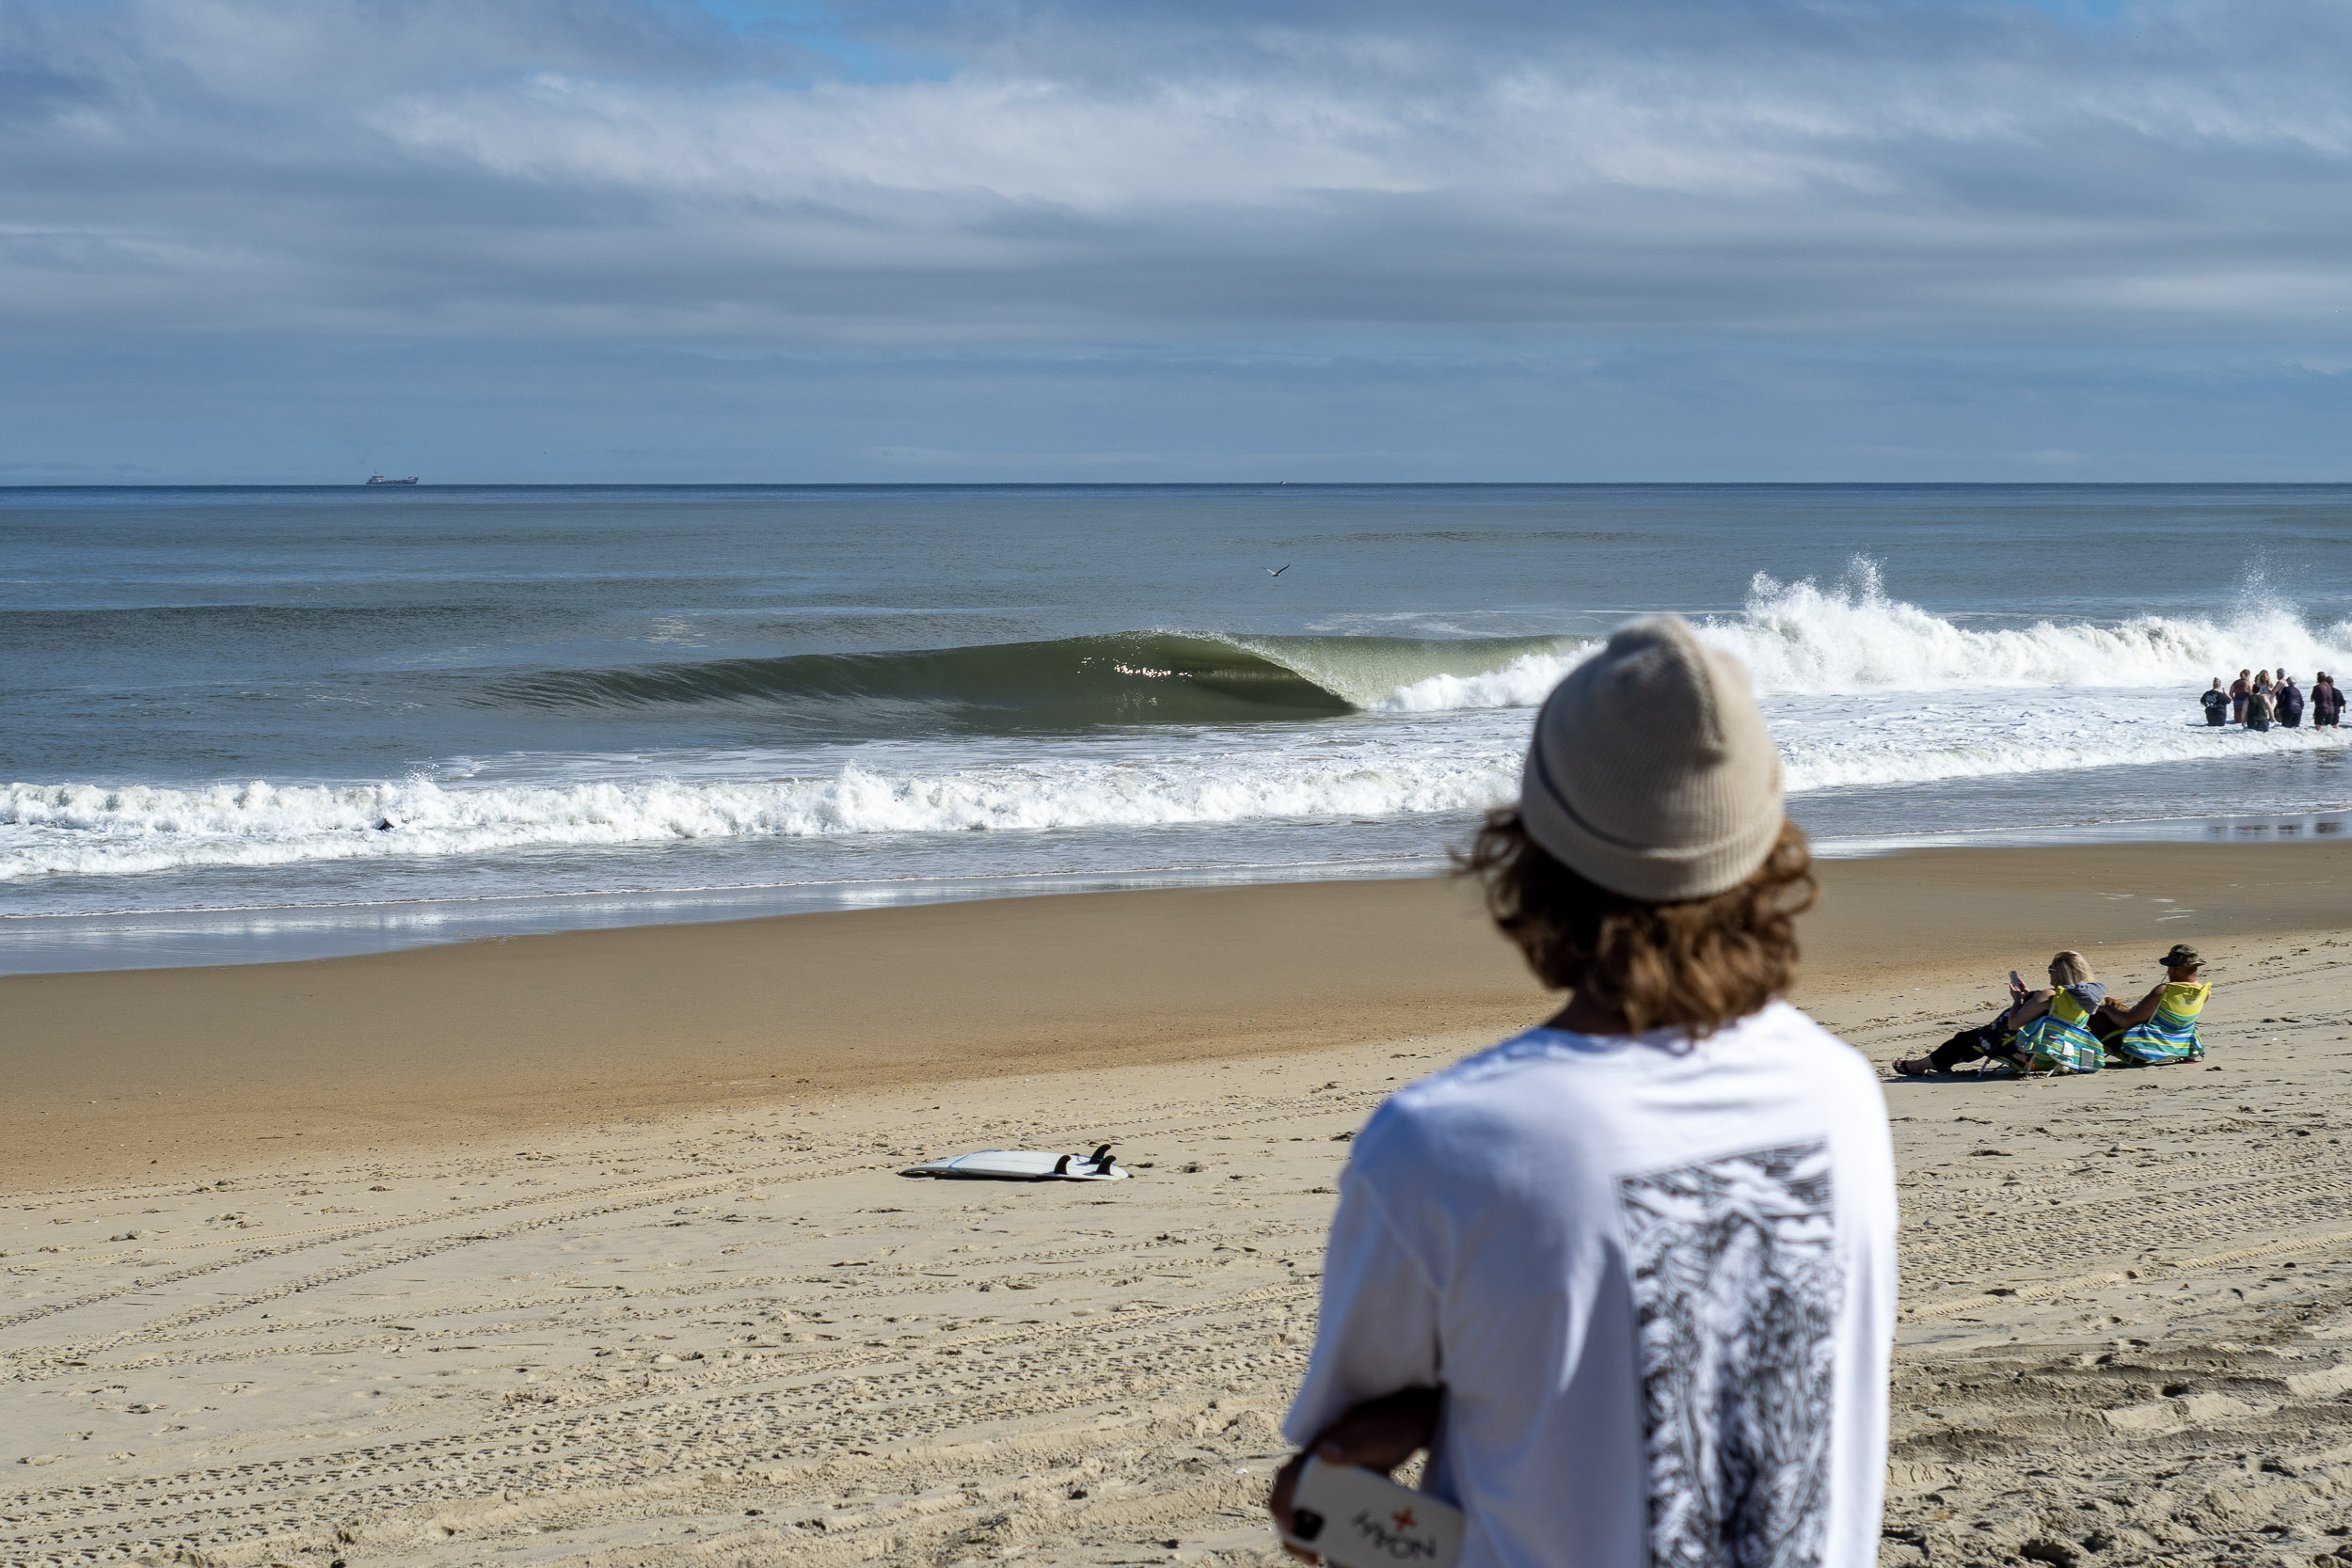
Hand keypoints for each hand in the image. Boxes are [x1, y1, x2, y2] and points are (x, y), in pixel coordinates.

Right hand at [1269, 1387, 1441, 1559]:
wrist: (1405, 1424)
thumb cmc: (1386, 1428)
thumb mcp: (1371, 1438)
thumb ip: (1350, 1444)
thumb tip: (1323, 1452)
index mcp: (1315, 1453)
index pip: (1288, 1478)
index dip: (1282, 1503)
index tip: (1289, 1526)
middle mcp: (1315, 1467)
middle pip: (1291, 1499)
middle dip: (1291, 1529)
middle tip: (1308, 1556)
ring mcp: (1328, 1479)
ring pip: (1305, 1508)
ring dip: (1305, 1533)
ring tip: (1315, 1557)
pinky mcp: (1342, 1490)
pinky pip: (1325, 1512)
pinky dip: (1324, 1530)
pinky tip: (1336, 1547)